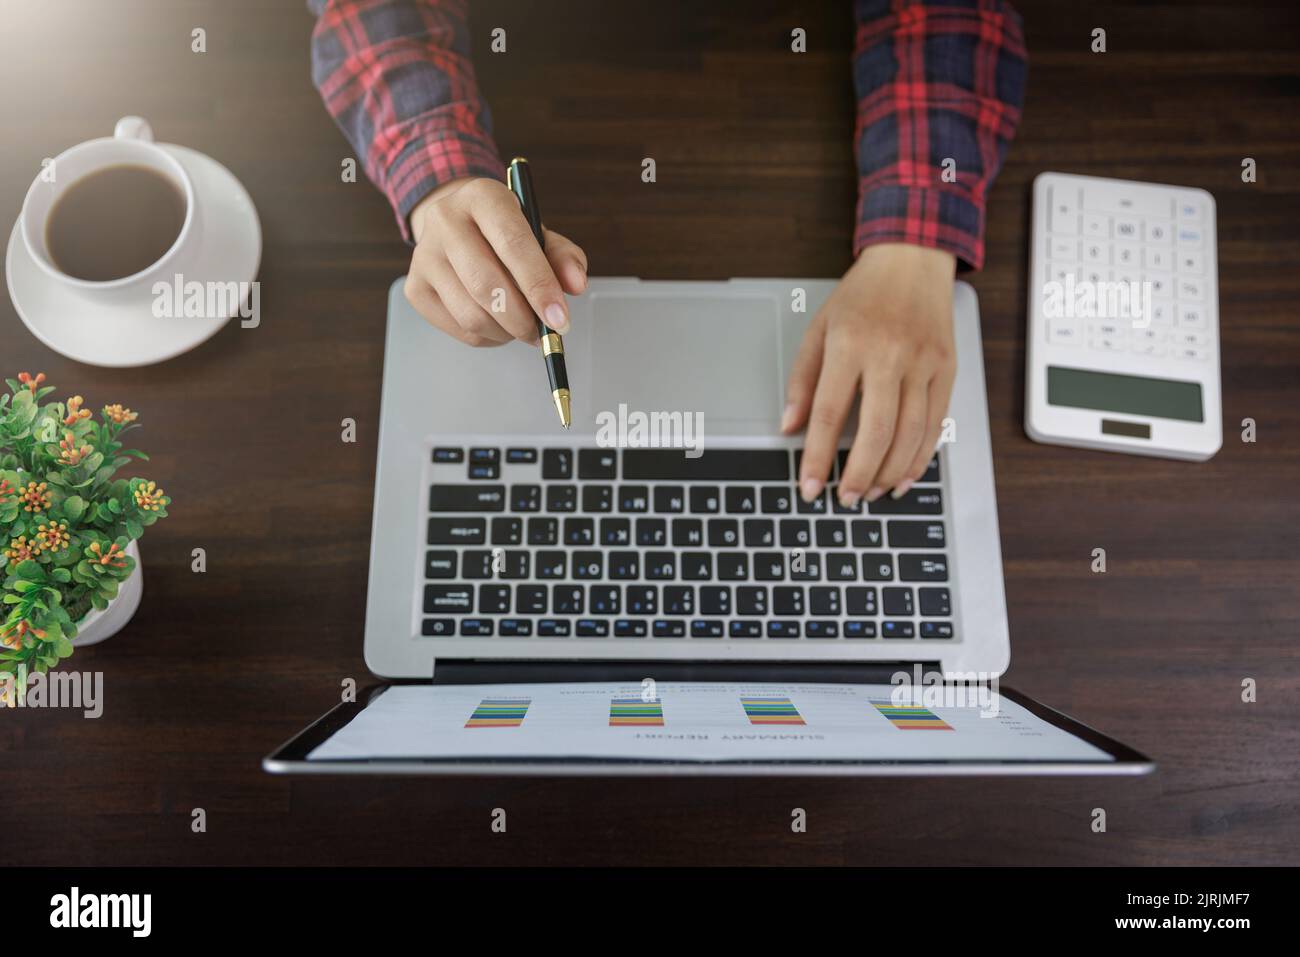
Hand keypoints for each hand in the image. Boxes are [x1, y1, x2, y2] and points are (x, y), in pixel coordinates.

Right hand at [403, 177, 587, 346]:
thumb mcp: (539, 233)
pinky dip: (487, 338)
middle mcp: (446, 220)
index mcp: (483, 196)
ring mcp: (424, 255)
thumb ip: (563, 257)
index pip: (513, 244)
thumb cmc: (505, 233)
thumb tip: (575, 285)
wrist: (457, 227)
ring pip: (471, 314)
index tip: (560, 319)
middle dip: (523, 320)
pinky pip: (458, 328)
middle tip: (544, 334)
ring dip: (506, 333)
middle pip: (486, 285)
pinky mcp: (415, 287)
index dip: (539, 286)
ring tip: (522, 327)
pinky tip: (499, 326)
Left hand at [783, 243, 956, 506]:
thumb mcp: (819, 329)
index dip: (819, 456)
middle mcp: (890, 354)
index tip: (810, 486)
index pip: (831, 413)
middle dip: (858, 473)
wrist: (912, 260)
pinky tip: (904, 475)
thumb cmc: (862, 295)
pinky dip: (920, 456)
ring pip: (910, 433)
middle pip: (876, 431)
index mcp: (850, 344)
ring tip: (870, 492)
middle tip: (845, 498)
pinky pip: (936, 424)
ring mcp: (924, 363)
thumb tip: (790, 427)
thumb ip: (803, 380)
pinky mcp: (947, 369)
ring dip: (889, 471)